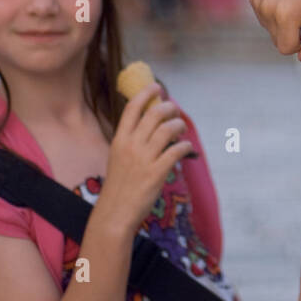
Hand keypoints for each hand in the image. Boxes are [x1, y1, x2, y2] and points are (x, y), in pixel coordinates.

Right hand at [91, 82, 193, 237]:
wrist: (114, 214)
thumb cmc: (119, 186)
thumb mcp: (118, 158)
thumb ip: (132, 141)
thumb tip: (152, 126)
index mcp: (119, 140)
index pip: (132, 108)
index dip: (146, 93)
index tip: (156, 86)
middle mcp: (131, 146)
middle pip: (154, 114)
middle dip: (169, 108)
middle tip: (175, 111)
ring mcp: (144, 159)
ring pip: (169, 129)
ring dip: (180, 126)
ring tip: (182, 130)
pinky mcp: (156, 172)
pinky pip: (177, 150)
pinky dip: (185, 146)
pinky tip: (186, 148)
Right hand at [249, 0, 300, 60]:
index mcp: (286, 14)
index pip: (287, 48)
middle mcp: (267, 7)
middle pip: (277, 41)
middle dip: (292, 34)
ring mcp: (257, 1)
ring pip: (271, 31)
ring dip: (284, 25)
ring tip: (297, 5)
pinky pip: (264, 19)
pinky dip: (276, 16)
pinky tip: (287, 1)